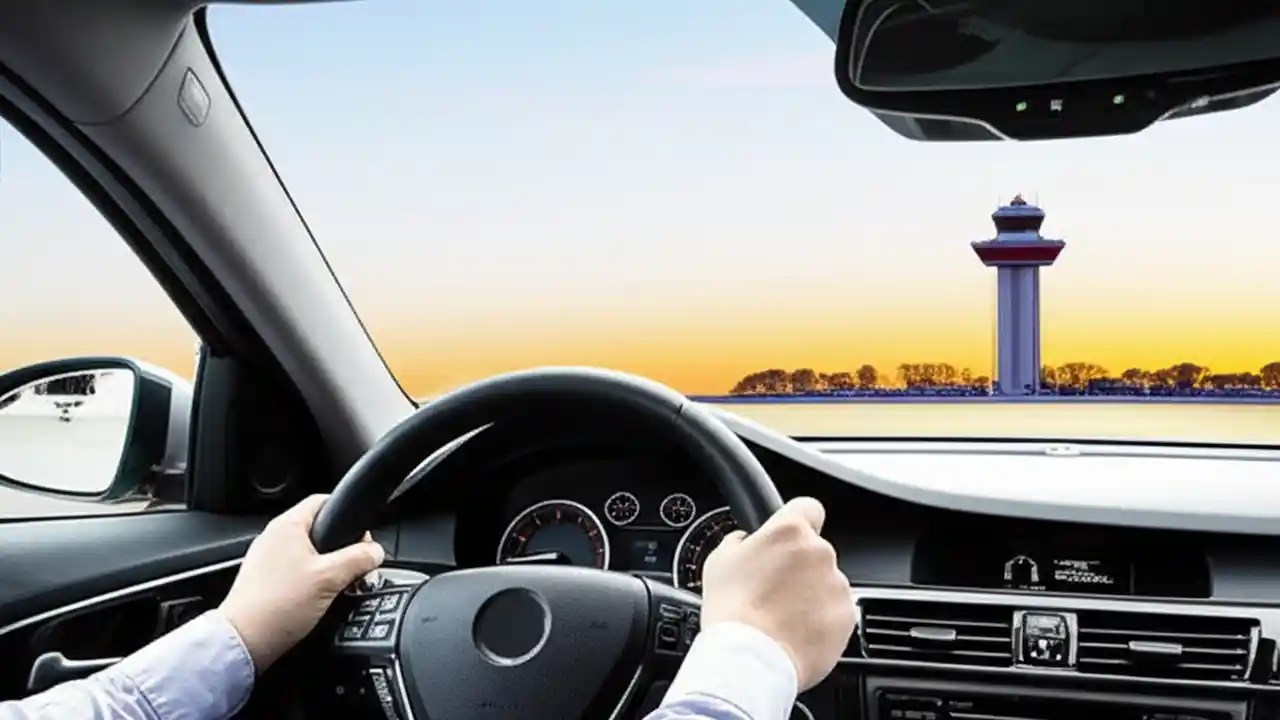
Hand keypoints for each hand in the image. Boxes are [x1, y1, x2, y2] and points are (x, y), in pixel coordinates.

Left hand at [219, 494, 385, 671]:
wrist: (244, 642)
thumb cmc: (278, 606)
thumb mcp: (330, 578)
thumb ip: (358, 559)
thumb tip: (375, 551)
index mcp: (287, 526)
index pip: (322, 501)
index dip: (346, 514)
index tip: (362, 536)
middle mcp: (273, 537)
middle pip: (317, 529)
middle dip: (340, 547)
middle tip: (354, 567)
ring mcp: (265, 560)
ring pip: (307, 553)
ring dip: (327, 567)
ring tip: (338, 586)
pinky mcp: (262, 581)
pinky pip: (294, 571)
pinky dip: (310, 580)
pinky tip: (318, 599)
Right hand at [699, 497, 853, 690]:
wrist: (750, 657)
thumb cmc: (732, 609)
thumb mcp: (720, 561)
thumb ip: (740, 542)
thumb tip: (745, 541)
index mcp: (789, 531)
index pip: (808, 507)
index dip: (797, 520)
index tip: (789, 535)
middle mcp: (820, 552)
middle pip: (814, 550)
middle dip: (799, 565)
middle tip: (774, 588)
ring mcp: (837, 584)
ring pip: (826, 581)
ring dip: (811, 593)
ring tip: (783, 615)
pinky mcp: (847, 615)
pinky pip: (836, 610)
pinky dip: (822, 619)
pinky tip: (797, 631)